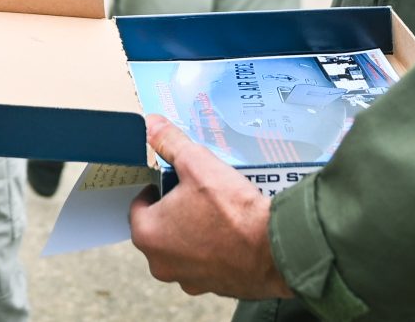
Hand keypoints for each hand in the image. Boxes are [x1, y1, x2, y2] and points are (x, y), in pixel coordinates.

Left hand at [129, 117, 292, 298]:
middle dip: (174, 210)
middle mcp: (161, 263)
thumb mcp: (197, 163)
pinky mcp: (213, 288)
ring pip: (182, 248)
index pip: (139, 205)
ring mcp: (188, 280)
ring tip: (216, 211)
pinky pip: (205, 263)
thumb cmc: (232, 210)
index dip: (156, 188)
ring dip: (193, 231)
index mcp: (148, 234)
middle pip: (160, 228)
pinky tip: (230, 233)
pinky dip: (213, 250)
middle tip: (196, 193)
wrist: (274, 248)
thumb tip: (151, 125)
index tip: (172, 180)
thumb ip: (170, 143)